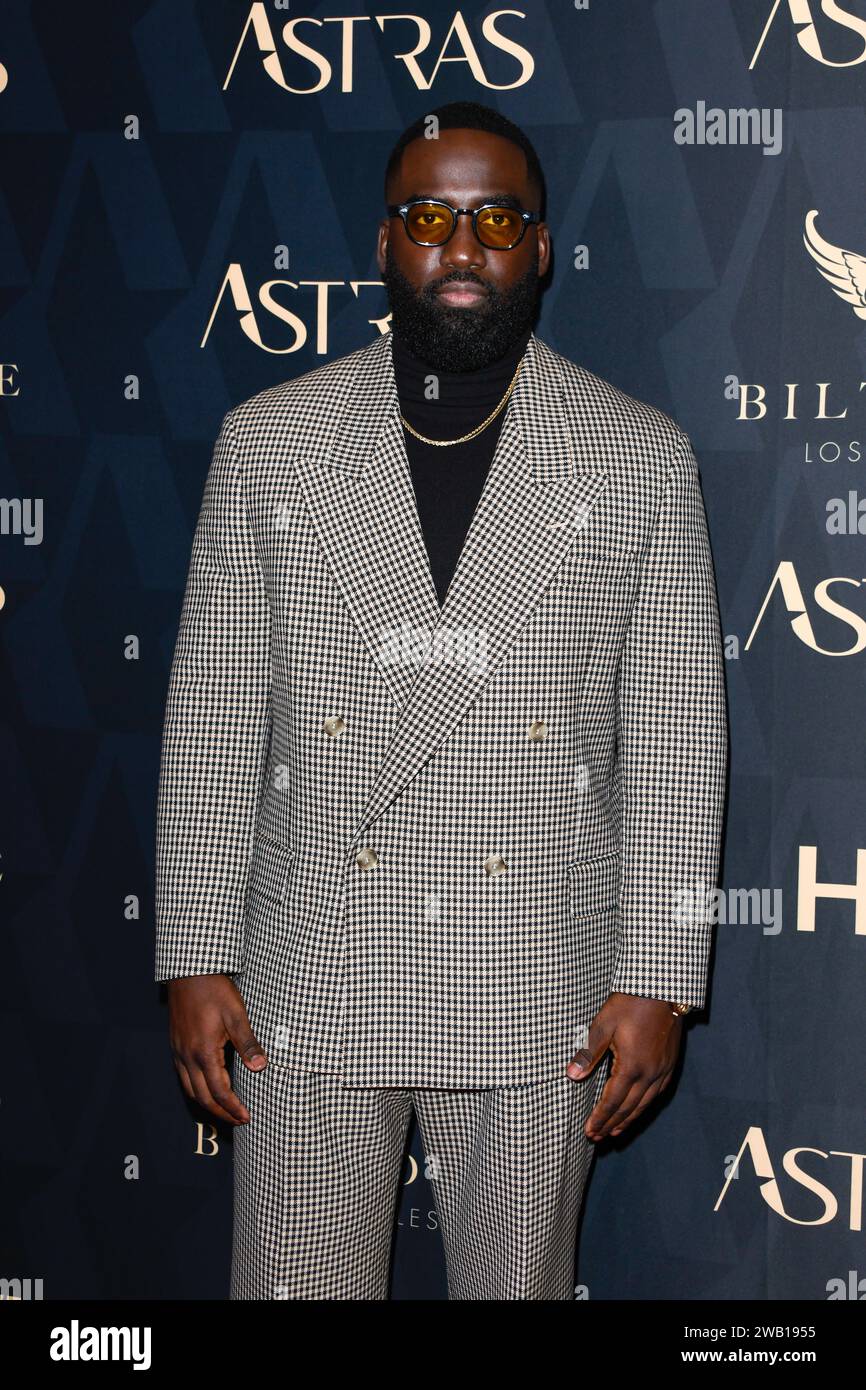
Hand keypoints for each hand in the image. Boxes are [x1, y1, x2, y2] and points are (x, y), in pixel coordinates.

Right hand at [167, 974, 266, 1124]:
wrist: (189, 971)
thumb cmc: (215, 990)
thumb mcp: (236, 1014)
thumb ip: (248, 1042)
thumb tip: (261, 1067)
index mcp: (203, 1052)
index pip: (219, 1091)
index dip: (233, 1108)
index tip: (246, 1117)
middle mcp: (187, 1056)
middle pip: (202, 1097)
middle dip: (221, 1112)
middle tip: (238, 1120)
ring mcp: (178, 1052)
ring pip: (189, 1089)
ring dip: (207, 1104)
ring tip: (225, 1110)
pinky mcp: (176, 1045)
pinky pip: (183, 1077)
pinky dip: (196, 1090)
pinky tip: (208, 1087)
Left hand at [565, 992, 682, 1140]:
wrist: (662, 988)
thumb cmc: (630, 1003)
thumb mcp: (603, 1024)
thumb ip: (588, 1052)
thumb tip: (571, 1075)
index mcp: (632, 1066)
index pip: (613, 1101)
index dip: (600, 1118)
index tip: (590, 1131)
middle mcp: (650, 1073)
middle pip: (629, 1108)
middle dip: (612, 1124)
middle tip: (598, 1138)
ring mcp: (663, 1069)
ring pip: (645, 1104)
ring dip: (629, 1119)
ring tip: (616, 1131)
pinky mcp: (670, 1063)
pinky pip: (657, 1093)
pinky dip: (645, 1105)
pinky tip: (639, 1108)